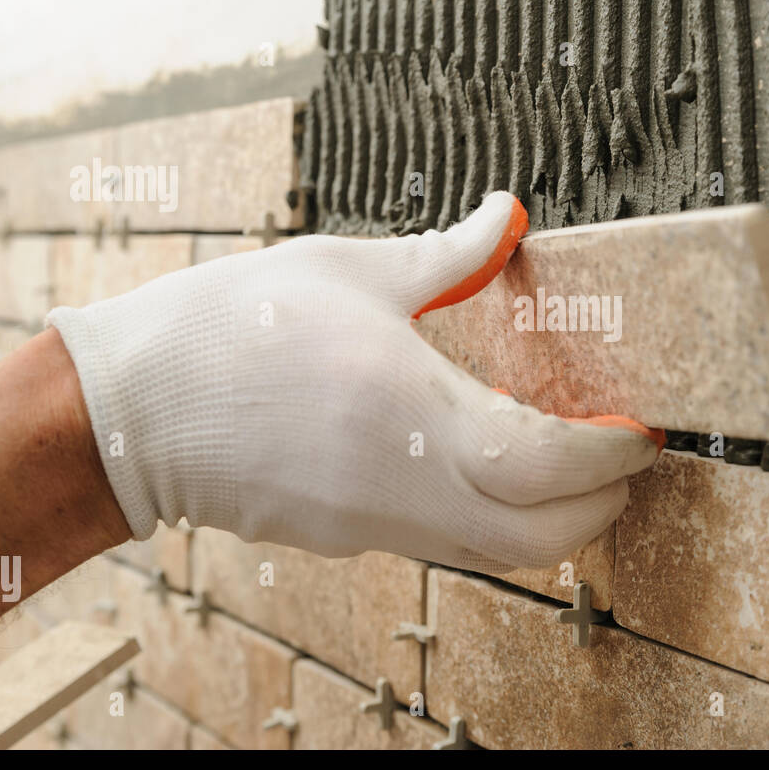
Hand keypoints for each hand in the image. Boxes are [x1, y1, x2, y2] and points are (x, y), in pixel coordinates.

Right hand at [47, 192, 661, 571]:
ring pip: (501, 555)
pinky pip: (449, 544)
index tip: (640, 429)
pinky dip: (494, 518)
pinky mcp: (352, 536)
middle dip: (602, 505)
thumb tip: (512, 214)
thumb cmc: (229, 328)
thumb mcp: (349, 269)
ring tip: (566, 457)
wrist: (128, 411)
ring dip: (552, 518)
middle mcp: (406, 487)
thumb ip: (449, 253)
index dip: (614, 455)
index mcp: (412, 411)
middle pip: (545, 541)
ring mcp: (378, 524)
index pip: (552, 465)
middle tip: (620, 454)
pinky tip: (489, 464)